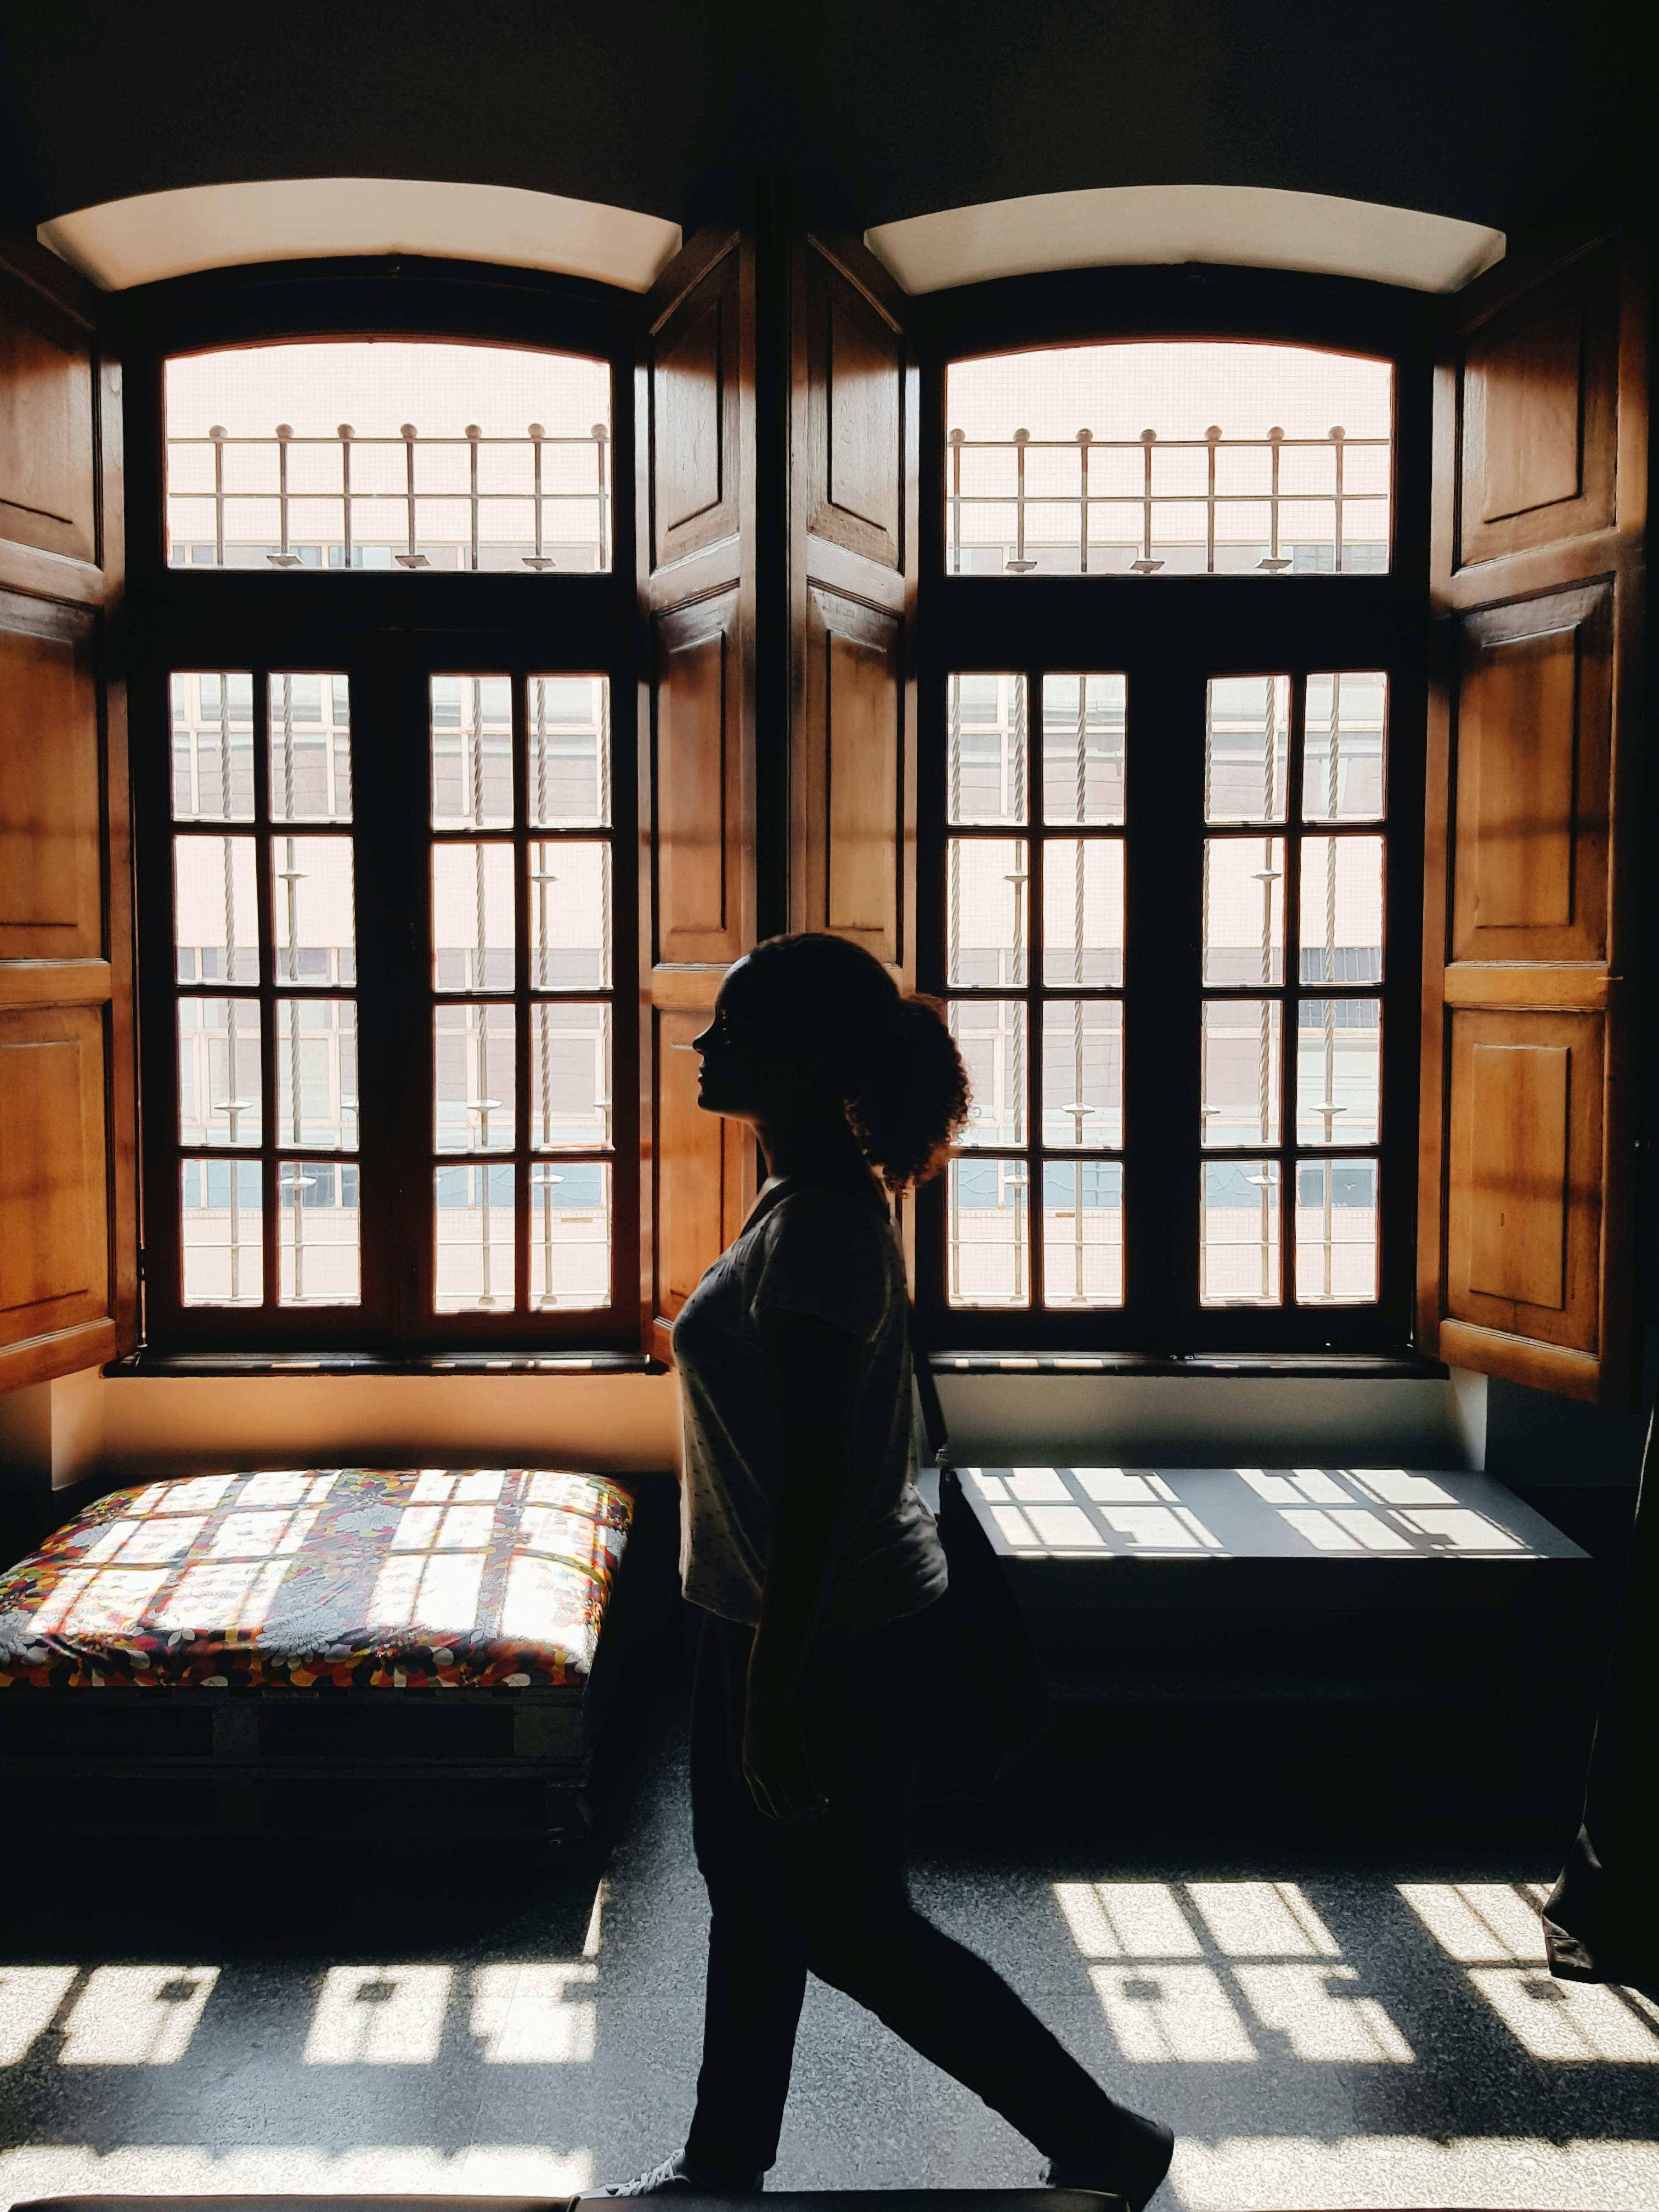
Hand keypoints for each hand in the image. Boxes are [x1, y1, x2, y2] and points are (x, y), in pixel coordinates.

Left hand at [742, 1690, 827, 1823]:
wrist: (768, 1702)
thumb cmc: (765, 1718)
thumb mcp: (759, 1743)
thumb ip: (763, 1761)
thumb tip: (776, 1769)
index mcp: (751, 1773)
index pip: (764, 1806)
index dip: (779, 1814)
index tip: (791, 1817)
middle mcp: (764, 1778)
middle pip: (781, 1810)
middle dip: (797, 1817)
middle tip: (810, 1816)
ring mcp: (779, 1772)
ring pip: (797, 1803)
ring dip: (810, 1811)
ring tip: (822, 1810)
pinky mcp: (795, 1764)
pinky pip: (808, 1790)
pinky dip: (817, 1800)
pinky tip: (825, 1801)